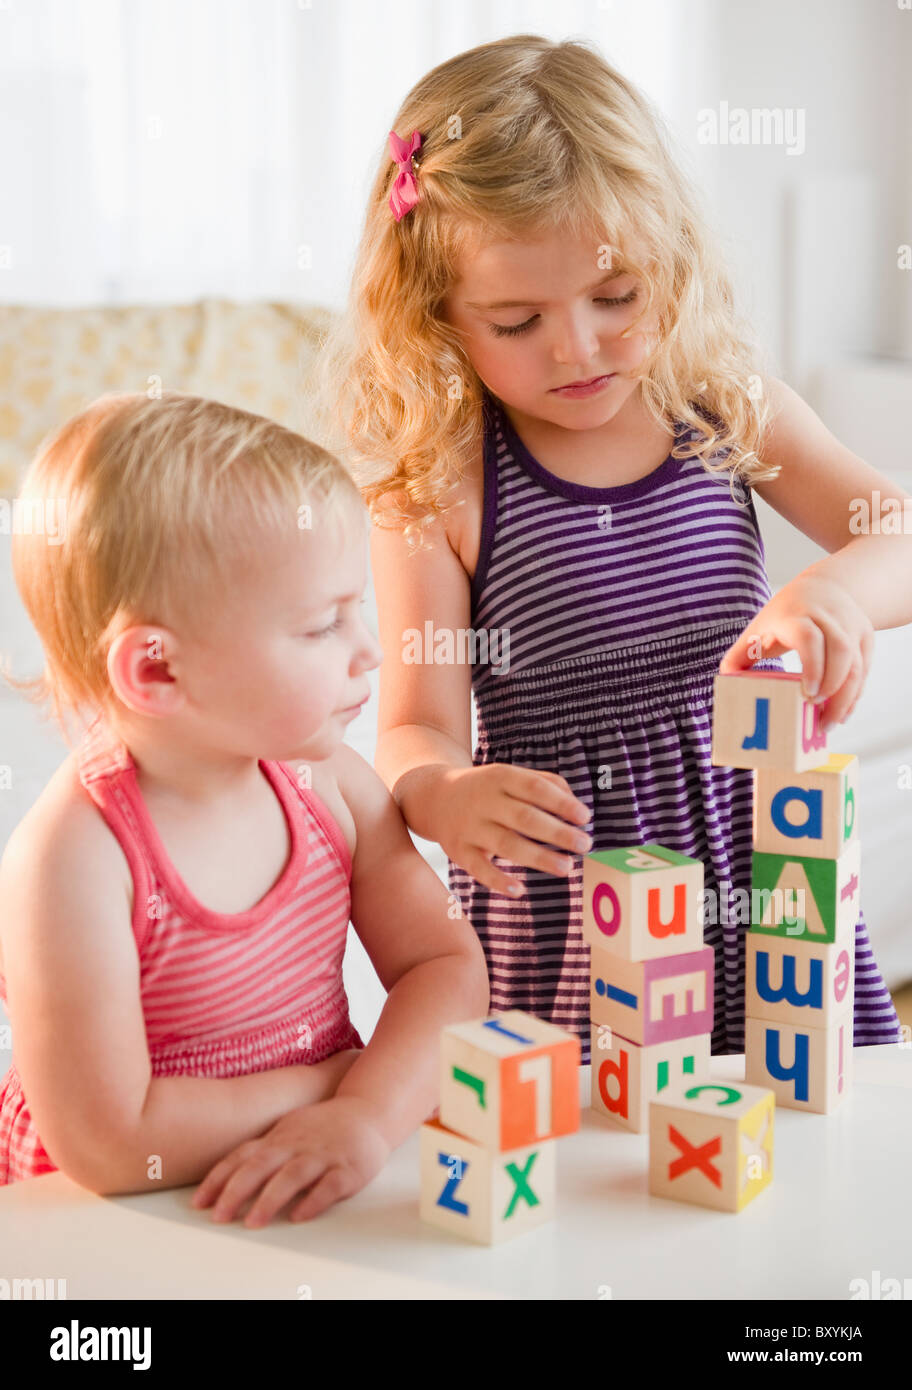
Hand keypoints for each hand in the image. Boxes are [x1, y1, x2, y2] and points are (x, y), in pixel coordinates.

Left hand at [191, 1095, 390, 1227]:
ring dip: (270, 1198)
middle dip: (236, 1190)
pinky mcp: (348, 1168)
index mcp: (279, 1137)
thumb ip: (262, 1151)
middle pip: (261, 1165)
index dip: (218, 1178)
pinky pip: (329, 1185)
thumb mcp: (288, 1130)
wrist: (369, 1111)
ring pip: (292, 1175)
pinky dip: (313, 1201)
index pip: (242, 1156)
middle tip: (218, 1217)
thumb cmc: (322, 1126)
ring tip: (253, 1222)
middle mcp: (296, 1144)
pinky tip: (299, 1216)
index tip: (198, 1203)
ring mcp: (322, 1155)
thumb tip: (225, 1176)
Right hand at [435, 763, 592, 895]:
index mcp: (500, 777)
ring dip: (538, 857)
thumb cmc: (486, 789)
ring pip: (506, 844)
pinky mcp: (458, 851)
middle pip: (524, 817)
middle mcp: (484, 801)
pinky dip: (498, 881)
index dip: (561, 803)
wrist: (433, 797)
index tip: (585, 817)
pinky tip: (520, 890)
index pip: (534, 788)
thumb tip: (576, 806)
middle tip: (585, 845)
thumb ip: (545, 783)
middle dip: (557, 832)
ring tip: (566, 867)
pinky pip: (479, 869)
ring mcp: (469, 827)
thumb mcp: (509, 775)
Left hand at [719, 573, 874, 730]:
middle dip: (833, 687)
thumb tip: (725, 683)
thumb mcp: (760, 627)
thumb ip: (739, 655)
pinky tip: (842, 713)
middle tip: (818, 716)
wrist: (825, 587)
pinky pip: (864, 669)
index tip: (808, 694)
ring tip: (830, 723)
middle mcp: (828, 617)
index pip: (810, 637)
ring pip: (857, 664)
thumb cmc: (786, 614)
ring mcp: (851, 626)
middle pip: (840, 651)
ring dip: (846, 698)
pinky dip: (855, 694)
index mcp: (797, 614)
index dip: (813, 666)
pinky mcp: (865, 637)